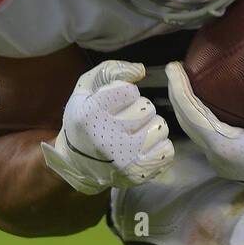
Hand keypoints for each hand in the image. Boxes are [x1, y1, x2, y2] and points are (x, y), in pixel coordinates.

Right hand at [41, 60, 174, 193]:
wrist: (76, 163)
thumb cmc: (83, 119)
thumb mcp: (85, 89)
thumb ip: (111, 69)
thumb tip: (141, 70)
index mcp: (90, 115)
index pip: (129, 91)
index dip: (125, 93)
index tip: (114, 103)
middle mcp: (106, 139)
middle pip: (147, 108)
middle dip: (139, 109)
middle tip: (125, 118)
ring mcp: (123, 159)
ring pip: (161, 127)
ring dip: (151, 126)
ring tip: (135, 132)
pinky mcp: (137, 174)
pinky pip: (167, 150)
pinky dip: (159, 145)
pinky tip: (143, 146)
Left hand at [166, 51, 243, 206]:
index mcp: (224, 149)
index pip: (190, 114)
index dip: (179, 88)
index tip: (173, 66)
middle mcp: (220, 159)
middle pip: (189, 124)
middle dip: (180, 97)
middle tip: (176, 71)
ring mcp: (229, 163)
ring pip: (200, 131)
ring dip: (192, 109)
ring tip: (190, 86)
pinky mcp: (240, 163)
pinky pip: (214, 135)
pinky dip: (208, 117)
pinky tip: (216, 105)